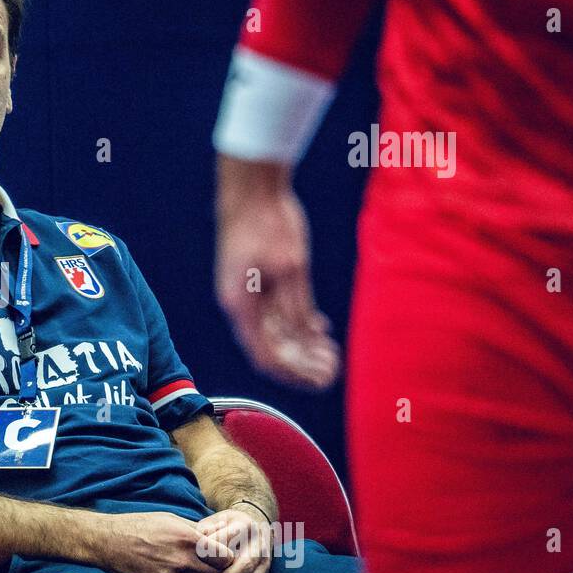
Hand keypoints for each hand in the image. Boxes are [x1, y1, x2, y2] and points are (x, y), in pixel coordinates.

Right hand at [97, 511, 235, 572]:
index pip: (226, 556)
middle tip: (222, 568)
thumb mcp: (170, 519)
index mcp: (188, 539)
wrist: (109, 543)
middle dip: (223, 571)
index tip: (225, 554)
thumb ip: (196, 529)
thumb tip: (219, 531)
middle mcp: (184, 561)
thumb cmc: (140, 526)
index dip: (229, 556)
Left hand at [195, 507, 272, 572]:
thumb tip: (197, 546)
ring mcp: (265, 561)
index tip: (196, 559)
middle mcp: (259, 544)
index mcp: (245, 526)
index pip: (230, 540)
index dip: (213, 551)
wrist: (253, 524)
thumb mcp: (214, 520)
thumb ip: (205, 531)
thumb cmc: (225, 525)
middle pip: (245, 564)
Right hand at [215, 155, 339, 390]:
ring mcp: (251, 295)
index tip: (321, 381)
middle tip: (331, 372)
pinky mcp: (261, 283)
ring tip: (330, 355)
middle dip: (301, 365)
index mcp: (241, 307)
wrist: (251, 191)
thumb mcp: (290, 266)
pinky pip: (278, 315)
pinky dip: (299, 327)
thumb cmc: (266, 224)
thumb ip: (296, 305)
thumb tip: (307, 337)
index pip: (266, 356)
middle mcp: (243, 307)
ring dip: (301, 348)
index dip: (294, 373)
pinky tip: (321, 332)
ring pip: (276, 334)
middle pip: (271, 349)